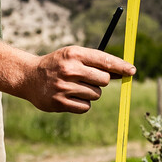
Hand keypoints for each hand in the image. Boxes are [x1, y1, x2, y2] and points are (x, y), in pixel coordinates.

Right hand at [18, 46, 135, 113]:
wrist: (29, 77)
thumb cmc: (58, 65)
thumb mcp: (74, 57)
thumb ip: (97, 63)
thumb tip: (124, 72)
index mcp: (74, 54)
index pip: (104, 60)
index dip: (121, 66)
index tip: (132, 71)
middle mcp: (69, 69)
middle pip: (104, 80)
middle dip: (101, 81)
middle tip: (87, 79)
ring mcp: (64, 87)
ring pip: (96, 95)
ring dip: (90, 93)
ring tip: (74, 87)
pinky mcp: (60, 103)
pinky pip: (85, 107)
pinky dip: (82, 104)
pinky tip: (70, 97)